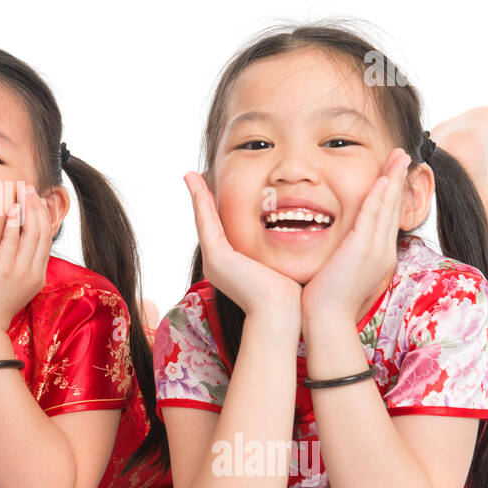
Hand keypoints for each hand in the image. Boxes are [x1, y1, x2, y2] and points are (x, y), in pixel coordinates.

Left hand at [0, 184, 50, 333]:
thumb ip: (14, 268)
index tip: (36, 202)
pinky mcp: (4, 269)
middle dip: (38, 207)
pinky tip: (12, 209)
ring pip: (32, 232)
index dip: (43, 218)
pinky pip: (12, 239)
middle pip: (43, 232)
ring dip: (28, 208)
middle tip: (30, 190)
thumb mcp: (10, 288)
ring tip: (23, 192)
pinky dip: (14, 222)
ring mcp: (20, 270)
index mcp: (37, 276)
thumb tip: (9, 250)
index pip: (45, 241)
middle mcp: (34, 272)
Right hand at [185, 172, 301, 320]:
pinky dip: (201, 202)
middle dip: (203, 198)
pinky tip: (198, 182)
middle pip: (209, 223)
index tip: (214, 186)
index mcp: (231, 264)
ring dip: (197, 195)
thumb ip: (278, 249)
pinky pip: (206, 222)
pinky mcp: (215, 256)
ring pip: (204, 220)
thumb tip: (295, 232)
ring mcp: (213, 260)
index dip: (216, 207)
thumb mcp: (280, 263)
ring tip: (191, 175)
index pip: (221, 229)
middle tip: (196, 176)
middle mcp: (217, 262)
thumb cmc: (289, 292)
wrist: (281, 311)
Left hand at [301, 149, 409, 324]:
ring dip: (393, 180)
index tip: (393, 173)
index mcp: (378, 256)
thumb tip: (337, 245)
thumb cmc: (325, 299)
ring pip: (387, 208)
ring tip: (400, 156)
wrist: (325, 320)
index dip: (392, 193)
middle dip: (399, 179)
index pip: (387, 218)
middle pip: (393, 208)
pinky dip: (379, 196)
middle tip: (405, 155)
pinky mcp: (362, 250)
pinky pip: (373, 217)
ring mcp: (375, 250)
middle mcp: (383, 251)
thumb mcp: (340, 271)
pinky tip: (383, 179)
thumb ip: (344, 255)